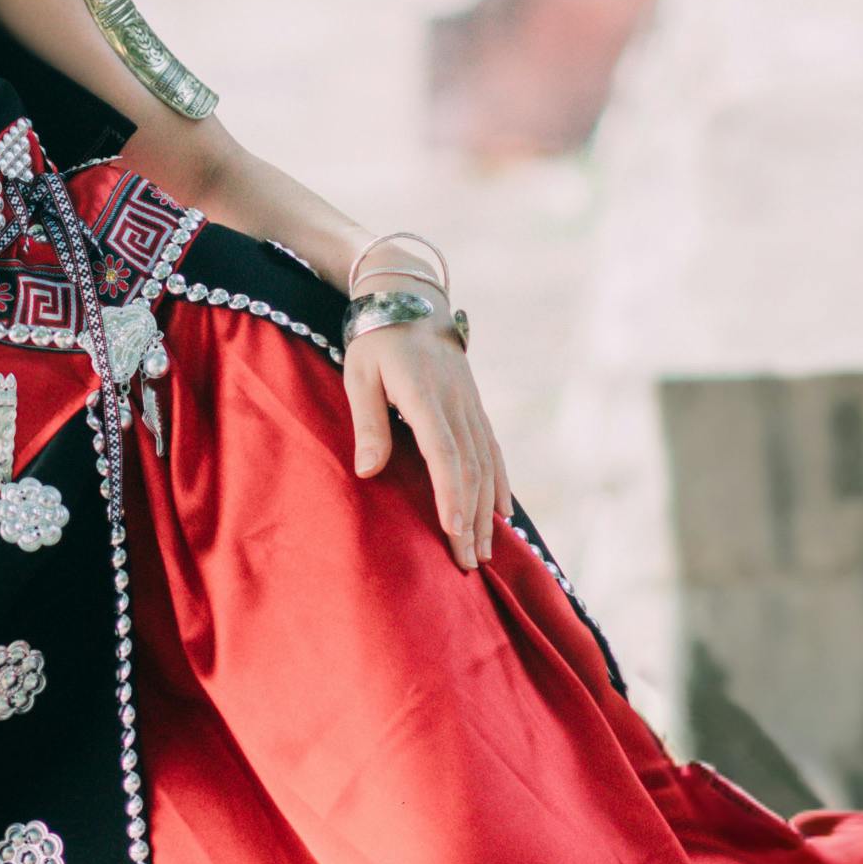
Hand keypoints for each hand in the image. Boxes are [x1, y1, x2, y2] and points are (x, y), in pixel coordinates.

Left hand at [344, 315, 505, 571]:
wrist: (410, 300)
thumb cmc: (376, 341)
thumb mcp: (359, 374)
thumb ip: (368, 422)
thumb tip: (369, 471)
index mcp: (425, 394)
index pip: (442, 450)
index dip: (449, 492)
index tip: (452, 529)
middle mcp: (457, 402)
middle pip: (469, 468)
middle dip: (470, 519)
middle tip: (469, 563)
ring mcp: (471, 405)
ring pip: (486, 464)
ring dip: (486, 511)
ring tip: (485, 552)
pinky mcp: (476, 407)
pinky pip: (493, 450)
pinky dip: (500, 483)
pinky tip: (503, 514)